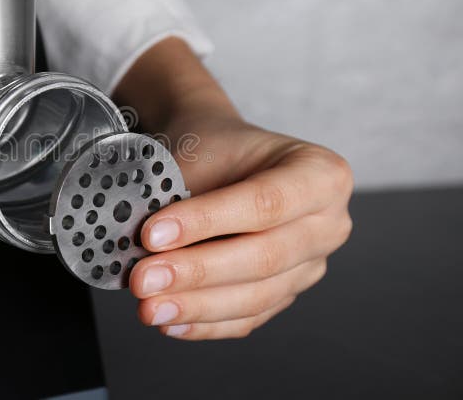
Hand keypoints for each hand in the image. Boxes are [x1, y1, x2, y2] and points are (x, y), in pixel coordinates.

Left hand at [114, 38, 352, 340]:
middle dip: (197, 272)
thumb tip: (145, 247)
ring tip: (149, 305)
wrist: (221, 153)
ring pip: (257, 296)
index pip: (264, 203)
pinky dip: (205, 323)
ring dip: (196, 305)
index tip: (152, 234)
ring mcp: (311, 264)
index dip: (206, 222)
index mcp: (321, 173)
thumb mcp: (200, 151)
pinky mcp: (288, 294)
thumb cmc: (217, 147)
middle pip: (264, 257)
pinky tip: (170, 321)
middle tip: (144, 278)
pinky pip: (249, 318)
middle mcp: (328, 222)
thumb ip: (179, 195)